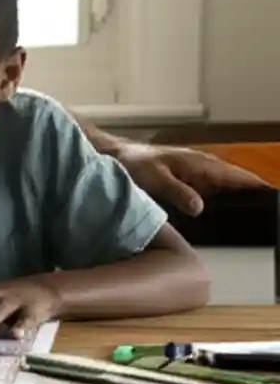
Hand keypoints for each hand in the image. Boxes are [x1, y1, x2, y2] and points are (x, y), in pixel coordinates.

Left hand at [115, 143, 270, 215]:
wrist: (118, 157)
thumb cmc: (135, 164)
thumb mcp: (155, 178)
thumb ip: (177, 191)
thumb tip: (199, 207)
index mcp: (204, 165)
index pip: (241, 178)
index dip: (259, 190)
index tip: (271, 201)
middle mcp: (207, 170)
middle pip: (239, 187)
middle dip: (251, 201)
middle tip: (260, 222)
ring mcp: (200, 177)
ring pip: (228, 192)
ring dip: (237, 205)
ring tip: (248, 226)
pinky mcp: (190, 185)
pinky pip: (213, 196)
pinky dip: (221, 205)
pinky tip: (223, 222)